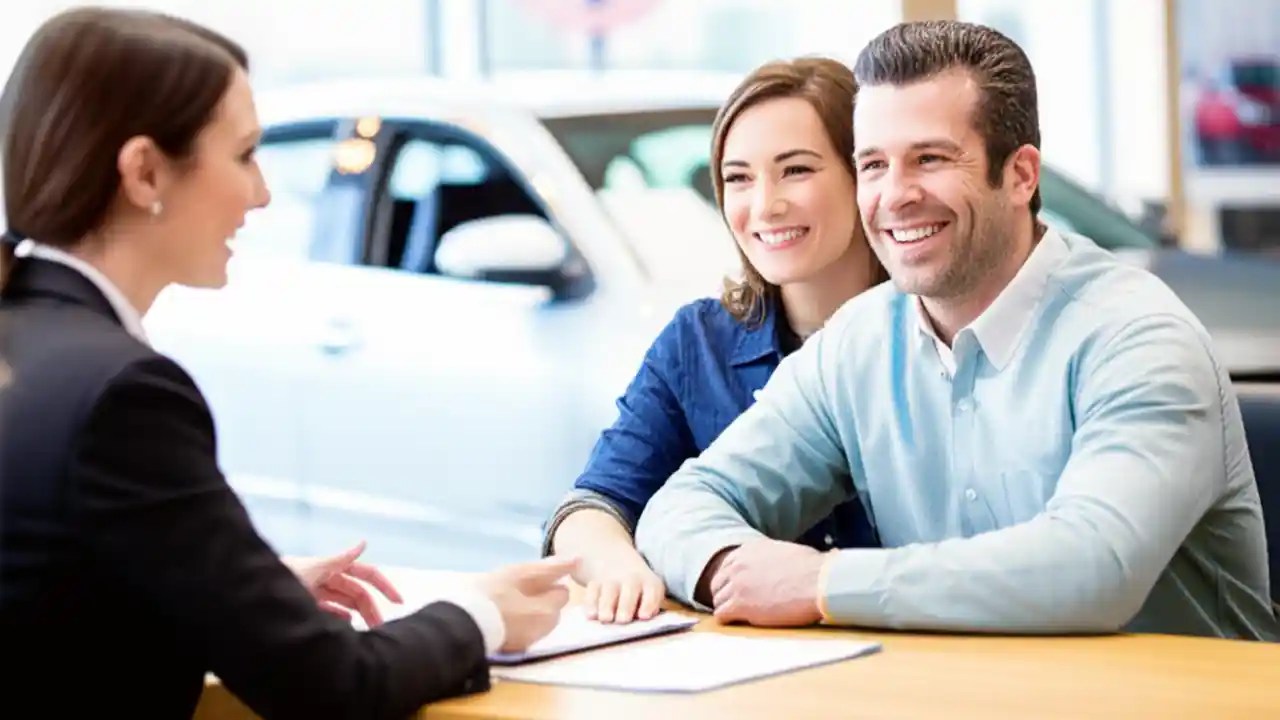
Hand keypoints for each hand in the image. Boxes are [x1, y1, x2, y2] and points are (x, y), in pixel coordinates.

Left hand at [282, 540, 401, 627]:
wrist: (248, 597)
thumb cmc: (281, 577)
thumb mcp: (313, 568)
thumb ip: (340, 558)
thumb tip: (364, 542)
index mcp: (330, 566)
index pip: (365, 574)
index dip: (383, 585)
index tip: (399, 602)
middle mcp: (324, 578)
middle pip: (357, 593)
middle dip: (371, 608)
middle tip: (381, 628)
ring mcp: (314, 592)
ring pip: (344, 605)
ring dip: (356, 616)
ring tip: (366, 633)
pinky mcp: (304, 606)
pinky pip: (328, 613)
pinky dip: (339, 620)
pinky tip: (345, 629)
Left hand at [480, 555, 578, 652]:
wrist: (464, 625)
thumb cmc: (509, 619)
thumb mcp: (543, 614)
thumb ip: (557, 601)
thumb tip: (560, 593)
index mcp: (528, 573)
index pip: (554, 567)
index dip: (567, 564)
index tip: (578, 559)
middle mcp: (511, 573)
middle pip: (536, 574)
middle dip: (548, 577)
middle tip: (559, 582)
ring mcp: (493, 584)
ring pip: (520, 584)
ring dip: (532, 590)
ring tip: (539, 598)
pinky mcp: (479, 599)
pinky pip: (507, 596)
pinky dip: (517, 600)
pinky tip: (515, 609)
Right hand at [579, 546, 664, 623]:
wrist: (616, 563)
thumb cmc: (639, 593)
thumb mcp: (650, 596)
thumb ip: (648, 610)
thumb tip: (641, 620)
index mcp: (650, 585)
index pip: (652, 592)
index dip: (649, 604)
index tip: (644, 616)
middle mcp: (632, 580)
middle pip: (630, 590)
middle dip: (626, 606)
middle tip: (623, 620)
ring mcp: (612, 580)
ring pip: (609, 592)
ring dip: (607, 606)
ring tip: (605, 619)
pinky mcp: (595, 583)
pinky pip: (592, 591)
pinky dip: (591, 603)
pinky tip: (591, 615)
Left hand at [708, 539, 825, 626]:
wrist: (819, 582)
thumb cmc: (814, 569)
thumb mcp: (786, 553)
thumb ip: (771, 558)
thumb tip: (781, 565)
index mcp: (749, 550)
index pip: (727, 566)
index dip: (732, 580)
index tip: (737, 590)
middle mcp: (738, 564)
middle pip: (718, 583)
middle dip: (725, 594)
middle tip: (734, 605)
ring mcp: (737, 584)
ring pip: (718, 600)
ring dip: (727, 608)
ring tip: (738, 617)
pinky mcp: (740, 604)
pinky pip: (722, 615)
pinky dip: (728, 620)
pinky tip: (737, 623)